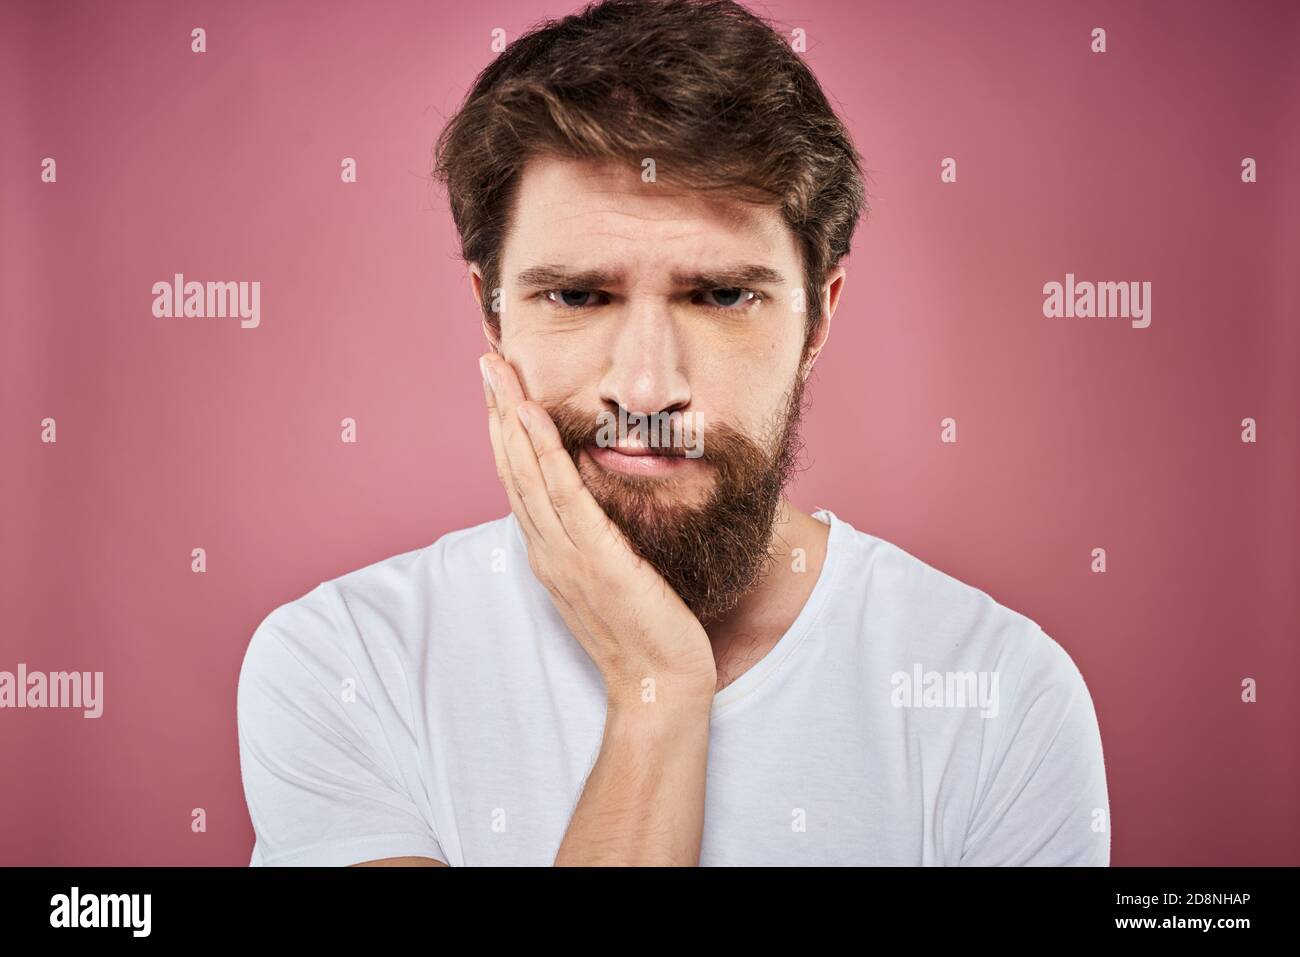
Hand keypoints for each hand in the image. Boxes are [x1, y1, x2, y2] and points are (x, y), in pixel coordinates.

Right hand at [480, 352, 717, 710]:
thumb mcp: (613, 580)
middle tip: (487, 361)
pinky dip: (543, 451)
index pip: (520, 482)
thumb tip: (598, 509)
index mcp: (551, 554)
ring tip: (498, 371)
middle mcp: (548, 550)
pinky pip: (562, 494)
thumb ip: (597, 543)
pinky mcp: (593, 557)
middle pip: (512, 468)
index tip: (500, 391)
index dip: (506, 433)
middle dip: (497, 410)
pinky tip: (530, 415)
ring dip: (509, 416)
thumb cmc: (646, 636)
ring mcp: (566, 553)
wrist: (660, 685)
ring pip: (527, 473)